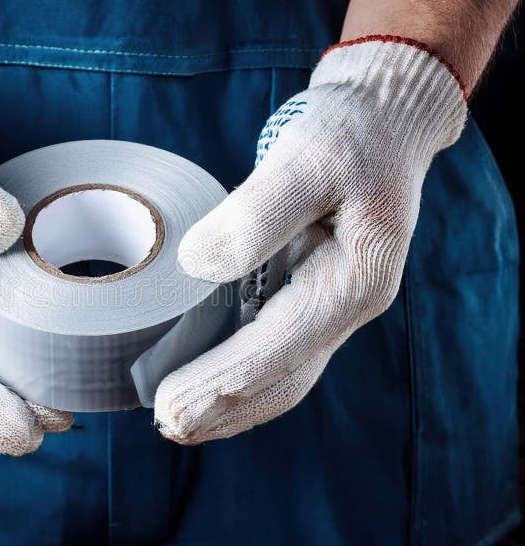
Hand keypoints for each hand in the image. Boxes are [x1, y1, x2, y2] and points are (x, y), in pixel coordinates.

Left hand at [155, 38, 466, 443]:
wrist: (381, 122)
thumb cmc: (347, 135)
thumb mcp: (305, 159)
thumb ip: (258, 213)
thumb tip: (201, 263)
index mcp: (355, 280)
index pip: (279, 350)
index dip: (222, 381)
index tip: (171, 400)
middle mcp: (349, 305)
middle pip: (283, 378)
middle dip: (222, 407)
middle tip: (165, 424)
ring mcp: (333, 305)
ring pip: (283, 375)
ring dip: (232, 404)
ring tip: (180, 423)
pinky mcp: (314, 295)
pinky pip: (279, 352)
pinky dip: (243, 376)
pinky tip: (210, 384)